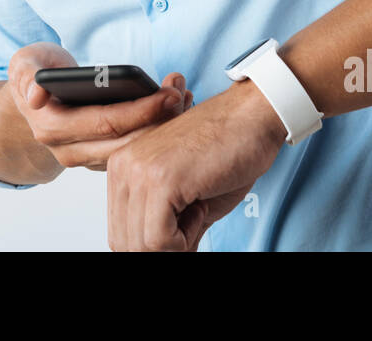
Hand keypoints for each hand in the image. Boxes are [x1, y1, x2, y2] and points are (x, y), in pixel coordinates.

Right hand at [5, 42, 193, 171]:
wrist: (33, 99)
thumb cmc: (35, 74)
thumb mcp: (23, 63)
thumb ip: (26, 75)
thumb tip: (35, 94)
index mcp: (53, 127)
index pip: (106, 124)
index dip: (141, 111)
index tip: (169, 94)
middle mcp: (70, 150)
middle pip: (127, 142)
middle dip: (161, 119)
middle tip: (183, 92)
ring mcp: (87, 157)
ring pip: (134, 149)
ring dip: (164, 126)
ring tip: (184, 94)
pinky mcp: (101, 156)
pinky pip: (134, 148)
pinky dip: (157, 129)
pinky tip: (175, 106)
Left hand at [106, 79, 287, 250]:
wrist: (252, 117)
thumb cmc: (225, 148)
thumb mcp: (182, 195)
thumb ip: (161, 226)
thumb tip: (157, 254)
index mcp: (121, 167)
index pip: (120, 232)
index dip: (155, 241)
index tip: (182, 222)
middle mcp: (122, 167)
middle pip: (125, 242)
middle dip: (164, 245)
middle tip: (192, 218)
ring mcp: (139, 172)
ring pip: (141, 245)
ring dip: (177, 241)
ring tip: (197, 208)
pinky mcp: (161, 180)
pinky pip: (159, 240)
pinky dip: (185, 238)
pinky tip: (200, 206)